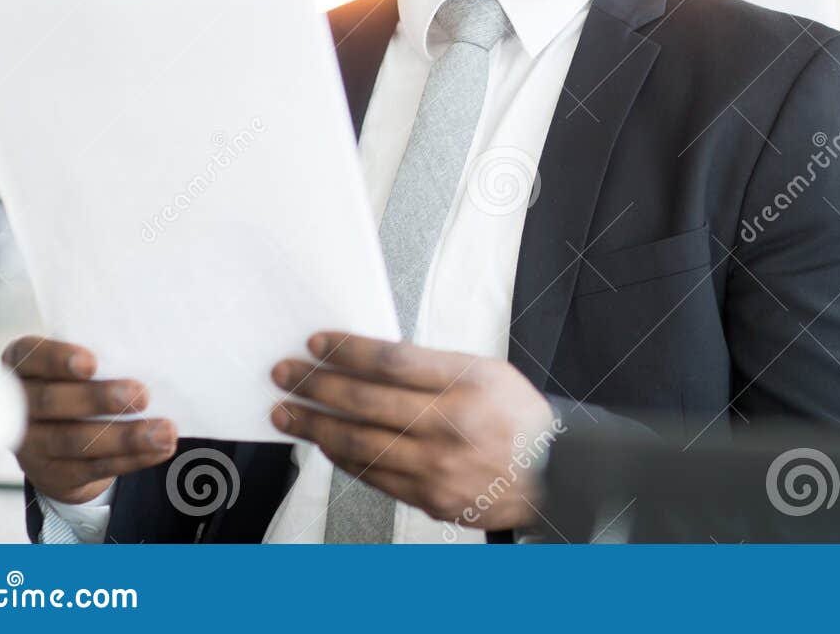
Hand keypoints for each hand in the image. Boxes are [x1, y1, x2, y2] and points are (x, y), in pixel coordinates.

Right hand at [1, 336, 177, 504]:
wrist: (58, 436)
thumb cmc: (77, 382)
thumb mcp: (75, 364)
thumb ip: (101, 358)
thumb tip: (152, 353)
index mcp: (21, 365)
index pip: (29, 356)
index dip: (57, 359)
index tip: (91, 362)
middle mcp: (16, 406)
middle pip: (51, 402)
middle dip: (98, 399)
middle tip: (141, 395)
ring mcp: (30, 444)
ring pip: (74, 441)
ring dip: (125, 437)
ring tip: (164, 431)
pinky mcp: (52, 474)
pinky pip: (93, 468)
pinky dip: (131, 459)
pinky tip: (159, 449)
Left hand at [271, 333, 554, 530]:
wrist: (553, 476)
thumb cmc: (519, 419)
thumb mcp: (488, 372)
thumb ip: (433, 368)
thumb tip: (369, 361)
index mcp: (467, 384)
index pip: (392, 361)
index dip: (347, 350)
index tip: (317, 343)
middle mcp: (451, 426)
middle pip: (366, 402)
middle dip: (316, 386)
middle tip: (285, 374)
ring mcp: (438, 467)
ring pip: (360, 444)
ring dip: (315, 426)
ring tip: (288, 413)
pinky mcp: (429, 497)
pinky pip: (373, 475)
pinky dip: (343, 457)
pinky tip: (325, 444)